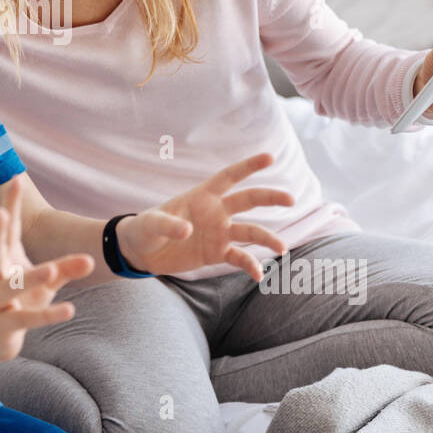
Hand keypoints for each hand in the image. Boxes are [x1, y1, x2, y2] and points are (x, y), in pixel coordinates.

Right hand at [0, 179, 94, 361]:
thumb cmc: (17, 301)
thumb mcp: (43, 282)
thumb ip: (65, 268)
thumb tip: (92, 258)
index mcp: (3, 259)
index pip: (7, 228)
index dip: (10, 204)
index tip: (16, 180)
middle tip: (1, 212)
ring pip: (13, 287)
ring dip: (32, 277)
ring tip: (51, 270)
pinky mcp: (5, 324)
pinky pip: (29, 318)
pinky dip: (49, 314)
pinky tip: (69, 309)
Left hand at [116, 152, 291, 280]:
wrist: (142, 252)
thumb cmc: (145, 229)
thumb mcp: (151, 223)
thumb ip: (168, 224)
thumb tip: (188, 231)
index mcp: (202, 196)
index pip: (229, 177)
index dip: (248, 166)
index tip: (270, 157)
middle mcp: (216, 212)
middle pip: (248, 200)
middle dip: (270, 198)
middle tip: (291, 199)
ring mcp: (219, 233)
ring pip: (249, 231)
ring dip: (266, 238)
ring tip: (281, 248)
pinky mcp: (216, 253)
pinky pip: (239, 258)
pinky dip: (249, 265)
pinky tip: (258, 275)